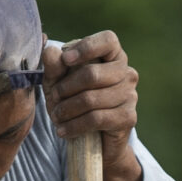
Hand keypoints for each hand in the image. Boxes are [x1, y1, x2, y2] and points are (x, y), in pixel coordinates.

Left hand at [42, 32, 142, 180]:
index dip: (86, 48)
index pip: (108, 40)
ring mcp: (130, 95)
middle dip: (66, 88)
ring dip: (67, 110)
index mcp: (113, 56)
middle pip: (92, 74)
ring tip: (56, 117)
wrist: (92, 140)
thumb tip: (51, 51)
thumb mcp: (58, 84)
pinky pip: (96, 119)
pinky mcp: (128, 117)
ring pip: (91, 99)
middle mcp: (126, 72)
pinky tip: (63, 131)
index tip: (66, 59)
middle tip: (53, 98)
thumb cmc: (75, 102)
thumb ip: (54, 67)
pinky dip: (75, 126)